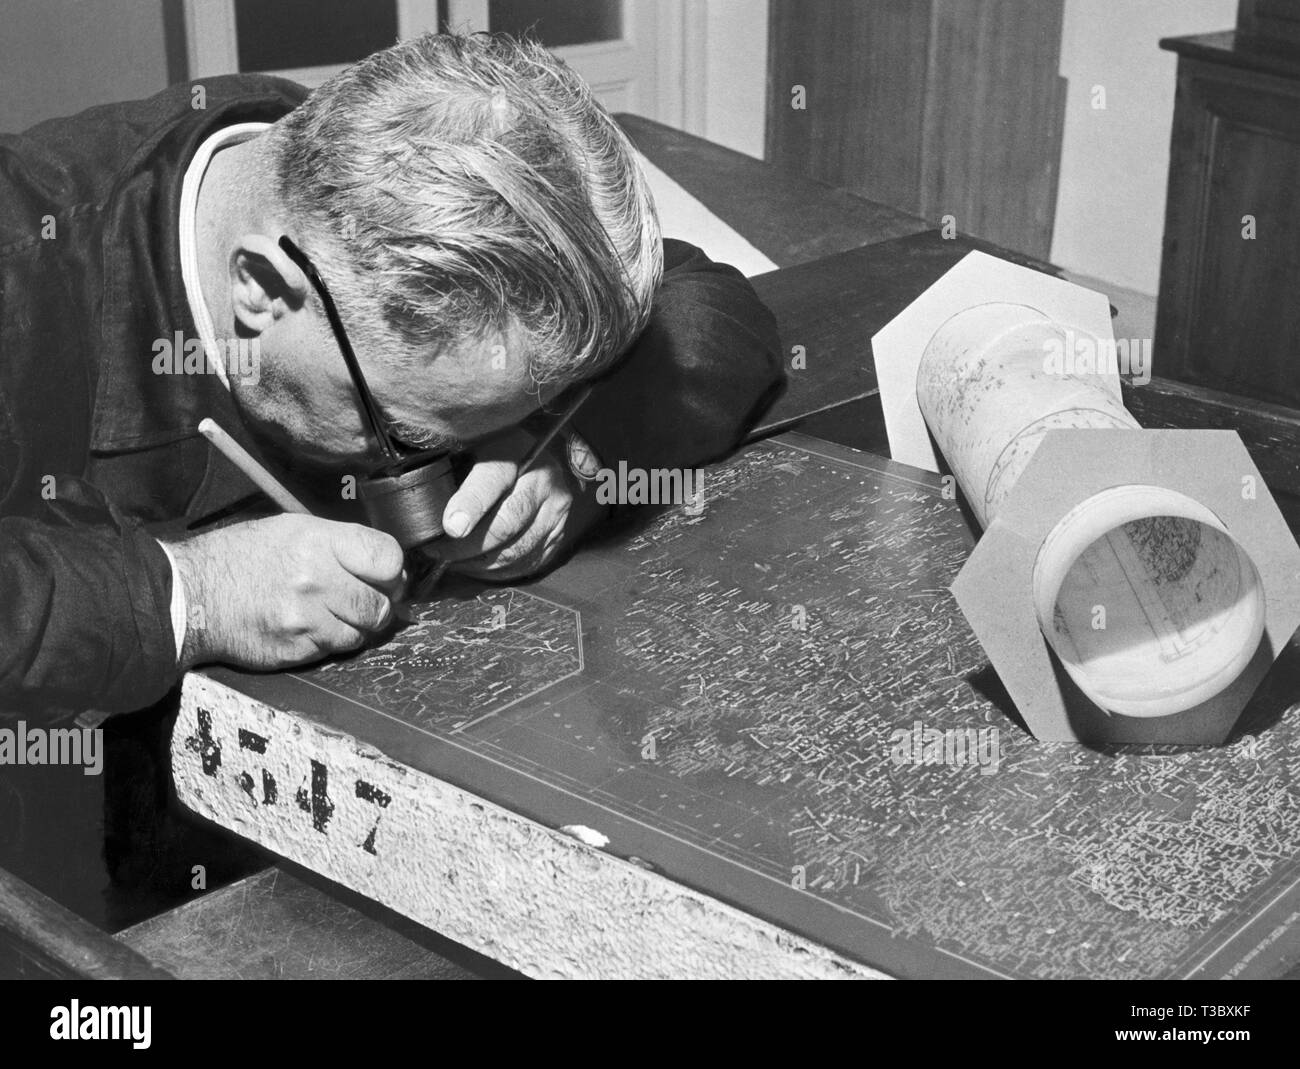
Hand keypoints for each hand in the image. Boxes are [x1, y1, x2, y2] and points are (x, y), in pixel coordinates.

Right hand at [165, 514, 404, 669]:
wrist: (192, 596)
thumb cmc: (241, 557)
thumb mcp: (291, 529)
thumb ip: (341, 544)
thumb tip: (387, 566)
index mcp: (318, 541)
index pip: (388, 558)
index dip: (393, 570)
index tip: (385, 574)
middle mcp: (317, 579)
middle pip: (381, 604)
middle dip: (379, 603)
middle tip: (364, 598)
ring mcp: (307, 619)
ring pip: (362, 633)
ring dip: (356, 626)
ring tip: (332, 612)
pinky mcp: (297, 650)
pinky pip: (335, 649)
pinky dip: (331, 641)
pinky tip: (311, 626)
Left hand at [437, 429, 607, 581]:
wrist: (538, 454)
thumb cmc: (493, 449)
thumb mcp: (472, 444)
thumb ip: (452, 465)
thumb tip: (423, 501)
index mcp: (518, 451)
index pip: (494, 480)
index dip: (471, 505)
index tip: (450, 527)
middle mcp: (543, 481)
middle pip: (506, 524)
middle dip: (467, 546)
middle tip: (438, 553)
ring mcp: (555, 510)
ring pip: (517, 550)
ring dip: (480, 563)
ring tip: (453, 562)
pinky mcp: (558, 533)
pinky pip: (528, 562)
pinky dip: (499, 571)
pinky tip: (477, 568)